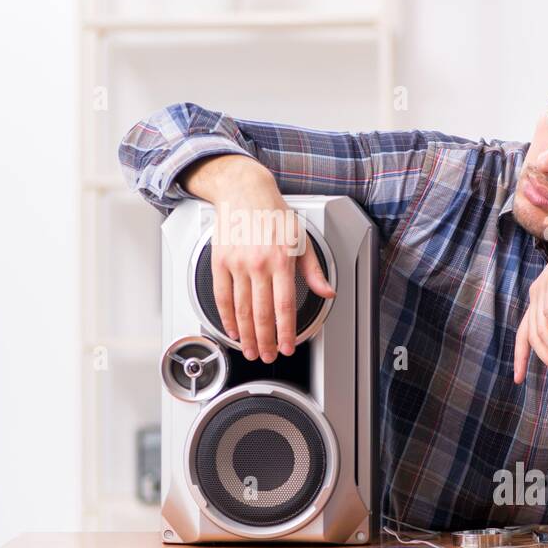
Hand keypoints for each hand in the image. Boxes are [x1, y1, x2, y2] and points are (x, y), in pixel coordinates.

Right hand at [211, 194, 334, 361]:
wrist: (244, 191)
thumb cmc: (274, 214)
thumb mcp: (302, 239)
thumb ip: (313, 270)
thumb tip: (328, 292)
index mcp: (282, 260)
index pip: (285, 306)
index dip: (285, 333)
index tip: (286, 348)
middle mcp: (259, 264)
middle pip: (262, 314)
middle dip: (264, 341)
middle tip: (266, 355)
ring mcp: (237, 264)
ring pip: (241, 310)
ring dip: (246, 335)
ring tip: (250, 349)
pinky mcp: (220, 262)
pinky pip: (222, 297)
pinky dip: (227, 317)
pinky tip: (233, 330)